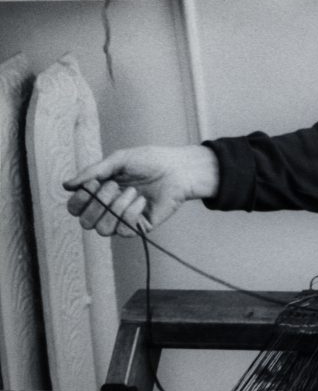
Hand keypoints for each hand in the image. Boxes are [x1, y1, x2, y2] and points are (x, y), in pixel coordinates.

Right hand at [64, 145, 218, 237]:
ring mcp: (123, 219)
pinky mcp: (139, 228)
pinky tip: (143, 200)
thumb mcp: (118, 161)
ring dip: (116, 208)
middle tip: (114, 185)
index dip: (78, 200)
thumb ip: (92, 172)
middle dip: (97, 203)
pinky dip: (132, 212)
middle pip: (85, 222)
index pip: (74, 208)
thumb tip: (66, 185)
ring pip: (103, 230)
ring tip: (132, 192)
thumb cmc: (150, 162)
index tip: (93, 183)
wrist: (178, 169)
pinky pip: (124, 230)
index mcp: (99, 192)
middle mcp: (108, 208)